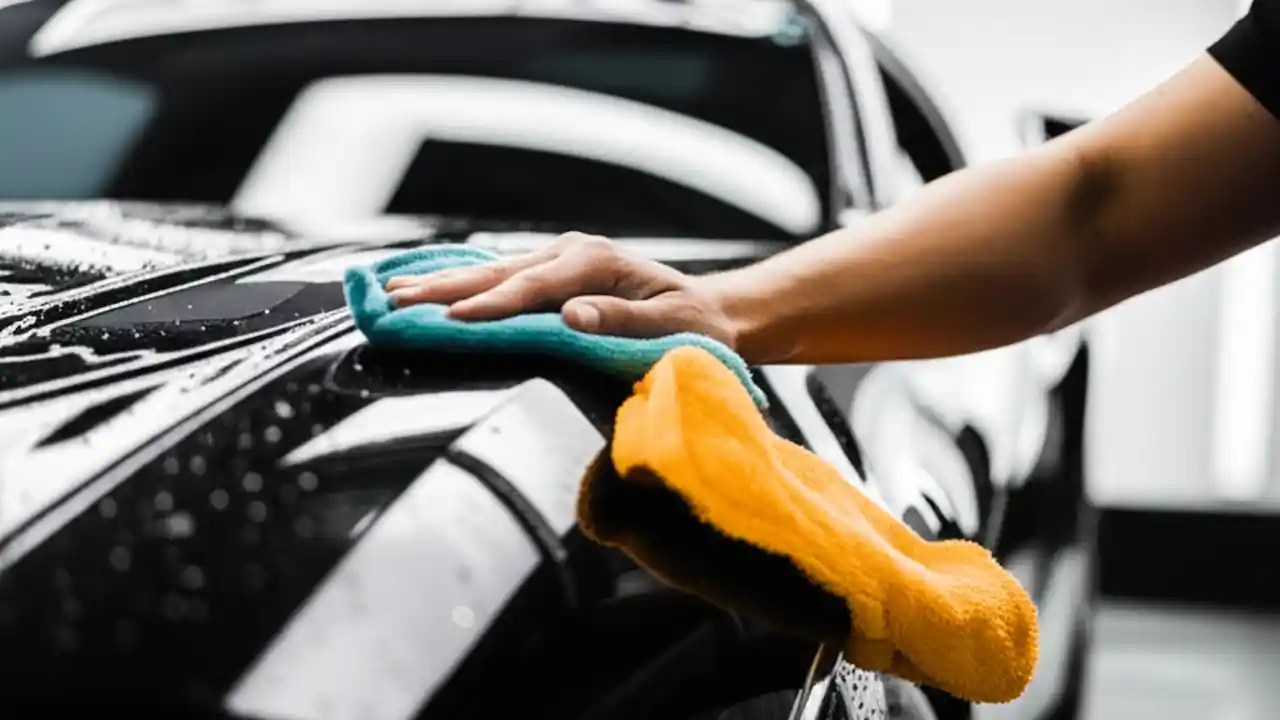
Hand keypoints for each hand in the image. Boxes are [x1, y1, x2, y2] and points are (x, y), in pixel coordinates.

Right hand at [384, 232, 738, 347]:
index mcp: (594, 262)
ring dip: (442, 281)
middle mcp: (570, 252)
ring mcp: (559, 258)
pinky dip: (462, 280)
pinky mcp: (553, 271)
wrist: (710, 310)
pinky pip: (500, 275)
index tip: (451, 318)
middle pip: (497, 272)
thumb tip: (572, 314)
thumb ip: (622, 319)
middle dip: (443, 287)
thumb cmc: (694, 325)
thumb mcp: (670, 326)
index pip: (531, 287)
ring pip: (491, 270)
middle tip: (394, 301)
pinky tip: (430, 284)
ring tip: (393, 292)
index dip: (490, 305)